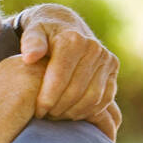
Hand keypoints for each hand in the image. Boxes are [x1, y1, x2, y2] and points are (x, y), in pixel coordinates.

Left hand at [16, 4, 120, 137]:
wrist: (66, 27)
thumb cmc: (44, 34)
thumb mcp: (33, 33)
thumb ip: (30, 43)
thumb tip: (30, 58)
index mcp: (73, 40)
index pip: (59, 79)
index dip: (47, 99)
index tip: (37, 111)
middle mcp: (93, 48)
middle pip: (76, 91)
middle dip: (59, 108)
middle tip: (46, 116)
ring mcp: (106, 59)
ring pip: (92, 98)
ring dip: (73, 112)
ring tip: (56, 115)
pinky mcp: (113, 70)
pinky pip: (104, 99)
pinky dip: (88, 111)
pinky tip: (71, 113)